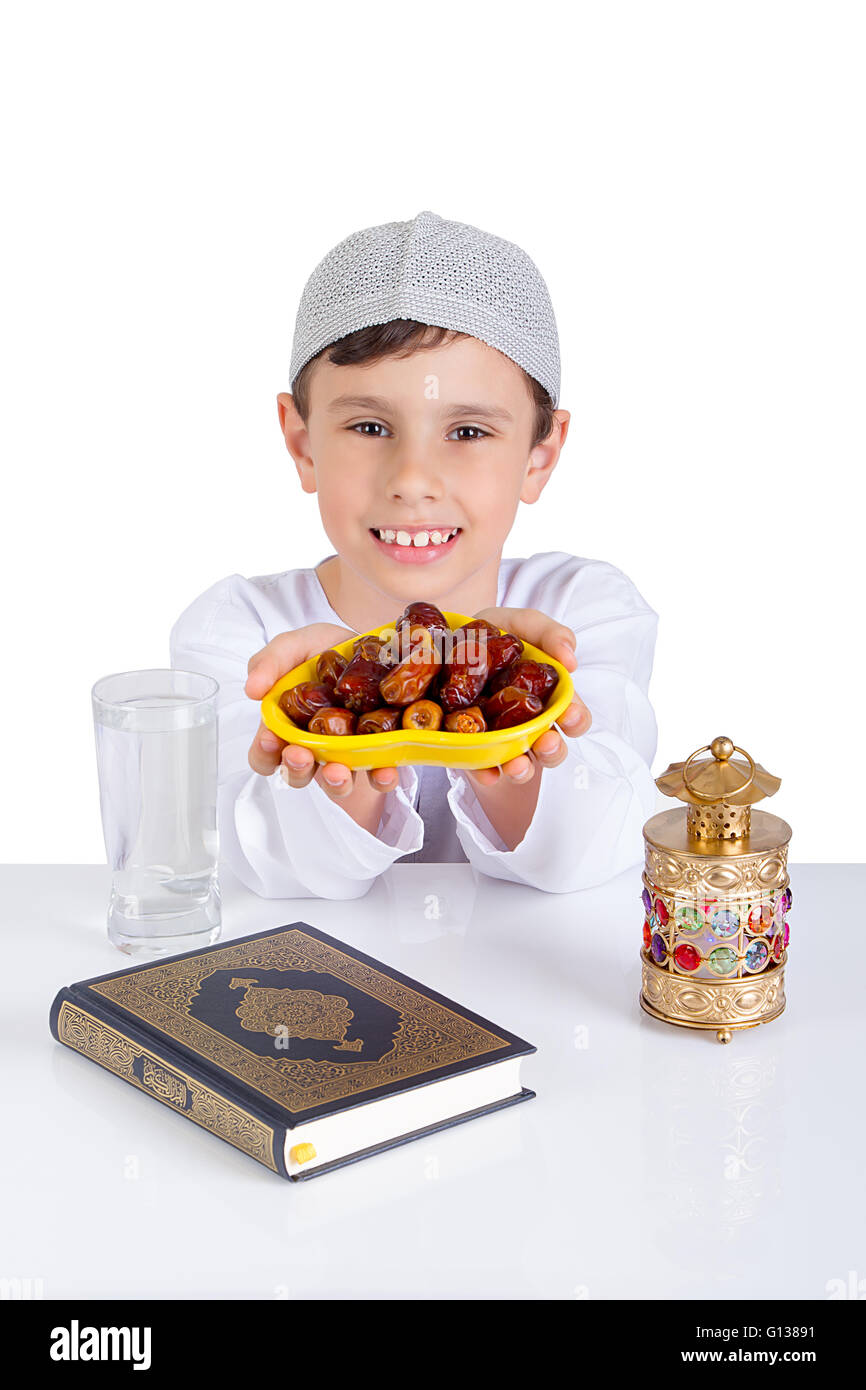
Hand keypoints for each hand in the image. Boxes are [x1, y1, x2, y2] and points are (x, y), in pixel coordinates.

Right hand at [244, 623, 401, 798]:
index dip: (264, 755)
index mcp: (287, 725)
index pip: (265, 754)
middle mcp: (315, 746)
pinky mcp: (378, 755)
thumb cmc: (326, 649)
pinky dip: (381, 779)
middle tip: (301, 756)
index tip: (270, 741)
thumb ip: (270, 662)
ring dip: (335, 783)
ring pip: (336, 783)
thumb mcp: (295, 646)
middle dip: (296, 770)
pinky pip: (379, 776)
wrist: (375, 644)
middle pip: (298, 773)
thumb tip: (252, 689)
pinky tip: (384, 771)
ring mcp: (346, 754)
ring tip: (339, 771)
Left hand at [466, 606, 591, 789]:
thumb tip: (571, 661)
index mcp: (546, 697)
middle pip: (550, 747)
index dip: (576, 719)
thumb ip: (550, 634)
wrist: (443, 639)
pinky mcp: (471, 748)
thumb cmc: (492, 634)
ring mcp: (499, 739)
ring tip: (516, 765)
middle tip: (546, 742)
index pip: (572, 715)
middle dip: (553, 750)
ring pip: (521, 764)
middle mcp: (527, 723)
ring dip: (522, 769)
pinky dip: (486, 774)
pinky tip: (486, 773)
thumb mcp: (521, 624)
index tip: (571, 716)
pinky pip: (481, 768)